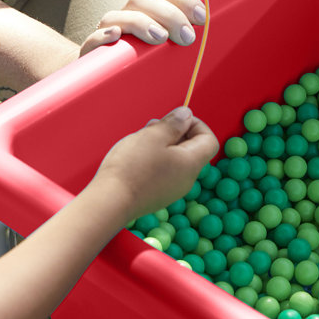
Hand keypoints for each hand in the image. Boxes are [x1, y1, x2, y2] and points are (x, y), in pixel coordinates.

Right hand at [80, 0, 207, 54]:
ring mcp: (105, 32)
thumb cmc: (149, 64)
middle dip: (168, 14)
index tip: (202, 17)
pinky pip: (92, 39)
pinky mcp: (91, 53)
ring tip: (160, 39)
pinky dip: (102, 36)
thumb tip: (212, 27)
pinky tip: (116, 36)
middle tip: (187, 38)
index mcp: (145, 9)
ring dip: (141, 23)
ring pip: (117, 16)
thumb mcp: (170, 48)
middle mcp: (124, 15)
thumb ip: (185, 34)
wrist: (109, 85)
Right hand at [93, 107, 218, 217]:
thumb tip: (186, 115)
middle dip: (174, 132)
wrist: (110, 203)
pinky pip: (163, 172)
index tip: (174, 120)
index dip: (195, 124)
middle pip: (191, 148)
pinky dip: (154, 159)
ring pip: (175, 159)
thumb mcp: (154, 136)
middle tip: (152, 127)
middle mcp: (186, 180)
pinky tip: (135, 157)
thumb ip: (174, 123)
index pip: (209, 140)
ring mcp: (172, 190)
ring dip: (161, 145)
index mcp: (191, 164)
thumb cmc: (132, 167)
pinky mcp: (157, 196)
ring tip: (140, 140)